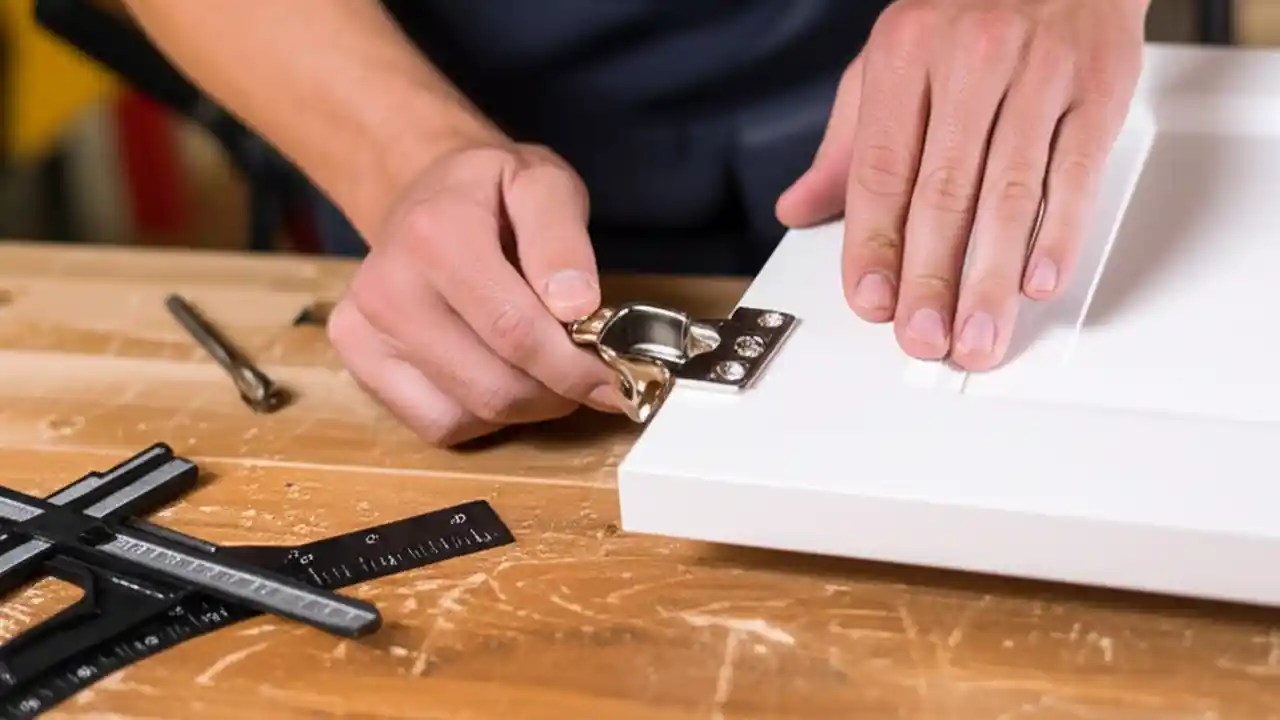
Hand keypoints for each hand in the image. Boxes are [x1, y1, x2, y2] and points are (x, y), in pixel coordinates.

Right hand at [327, 143, 622, 445]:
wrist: (421, 192)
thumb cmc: (490, 193)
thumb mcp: (543, 183)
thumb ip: (563, 239)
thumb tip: (577, 307)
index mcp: (436, 234)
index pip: (516, 331)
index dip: (576, 367)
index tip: (619, 375)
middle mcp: (388, 287)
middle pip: (495, 385)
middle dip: (558, 391)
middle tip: (590, 374)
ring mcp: (364, 330)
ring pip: (471, 414)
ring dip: (527, 405)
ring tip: (546, 367)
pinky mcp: (360, 361)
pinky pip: (438, 424)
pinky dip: (484, 416)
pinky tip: (498, 373)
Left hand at [777, 0, 1147, 369]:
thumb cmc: (968, 16)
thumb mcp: (890, 63)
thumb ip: (848, 143)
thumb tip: (800, 208)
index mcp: (905, 54)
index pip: (880, 169)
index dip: (874, 245)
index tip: (873, 301)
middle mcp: (970, 59)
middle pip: (944, 192)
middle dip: (931, 278)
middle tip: (924, 337)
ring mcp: (1039, 73)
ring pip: (1010, 194)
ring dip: (991, 279)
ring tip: (979, 334)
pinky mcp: (1098, 88)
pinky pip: (1075, 173)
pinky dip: (1059, 234)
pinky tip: (1038, 282)